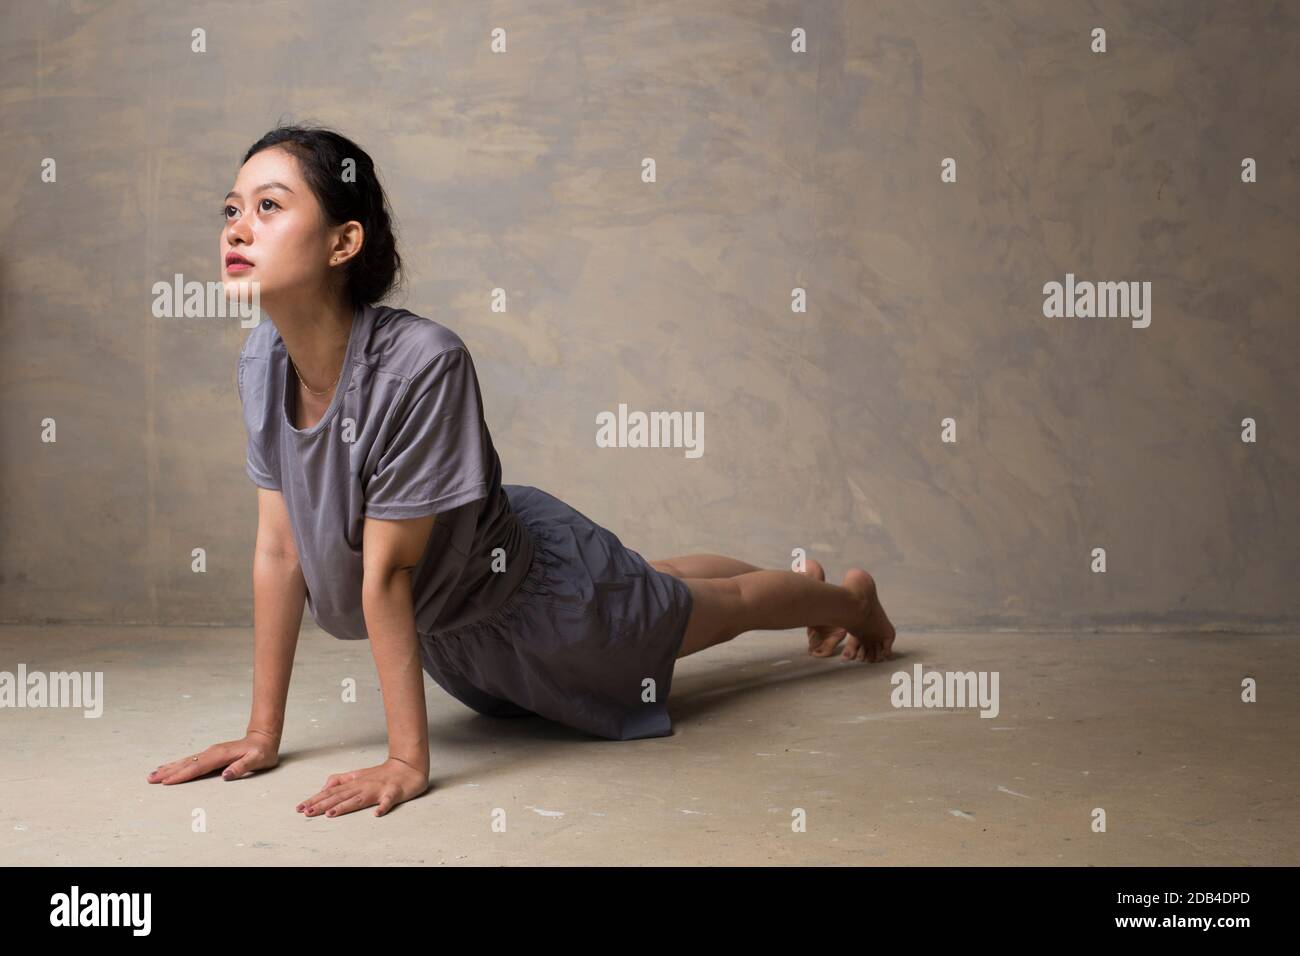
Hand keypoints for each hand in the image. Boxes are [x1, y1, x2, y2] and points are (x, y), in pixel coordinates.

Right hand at [146, 730, 280, 784]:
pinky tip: (169, 768)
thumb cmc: (262, 752)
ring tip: (153, 774)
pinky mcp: (210, 755)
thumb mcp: (257, 760)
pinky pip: (190, 760)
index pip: (198, 767)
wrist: (264, 738)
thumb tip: (226, 776)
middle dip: (168, 772)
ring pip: (186, 761)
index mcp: (221, 755)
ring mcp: (210, 752)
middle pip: (186, 763)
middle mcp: (212, 752)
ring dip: (169, 768)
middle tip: (150, 779)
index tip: (167, 782)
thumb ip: (242, 767)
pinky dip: (177, 765)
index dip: (182, 775)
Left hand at [297, 757, 428, 817]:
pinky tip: (377, 814)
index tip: (301, 808)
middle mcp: (363, 785)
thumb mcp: (358, 775)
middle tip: (307, 812)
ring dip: (344, 806)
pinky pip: (388, 801)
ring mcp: (378, 789)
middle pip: (340, 796)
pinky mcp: (394, 793)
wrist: (409, 766)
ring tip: (330, 813)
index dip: (315, 799)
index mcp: (354, 782)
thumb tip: (323, 788)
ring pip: (359, 799)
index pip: (331, 791)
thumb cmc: (383, 774)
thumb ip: (340, 780)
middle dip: (322, 804)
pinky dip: (383, 807)